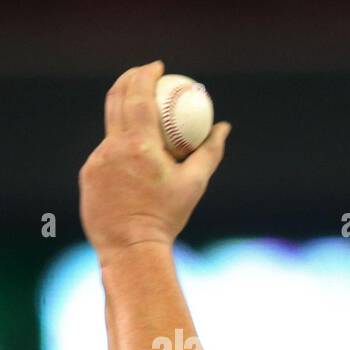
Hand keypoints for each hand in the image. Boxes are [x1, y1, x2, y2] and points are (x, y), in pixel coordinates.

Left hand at [79, 61, 230, 258]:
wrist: (131, 246)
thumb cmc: (168, 217)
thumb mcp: (194, 184)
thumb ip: (210, 153)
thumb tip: (224, 128)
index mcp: (140, 145)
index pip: (139, 97)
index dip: (146, 75)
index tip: (157, 67)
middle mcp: (114, 147)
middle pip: (117, 99)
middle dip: (130, 79)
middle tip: (145, 74)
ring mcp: (97, 159)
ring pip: (110, 126)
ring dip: (124, 111)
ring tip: (140, 110)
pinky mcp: (89, 173)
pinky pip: (107, 152)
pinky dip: (121, 148)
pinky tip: (133, 158)